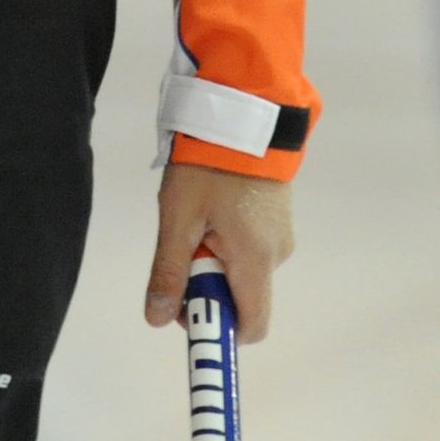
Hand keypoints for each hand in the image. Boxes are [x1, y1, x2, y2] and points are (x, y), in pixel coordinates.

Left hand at [144, 161, 293, 343]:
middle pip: (242, 297)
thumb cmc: (209, 166)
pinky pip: (252, 246)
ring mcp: (282, 233)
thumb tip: (158, 320)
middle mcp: (277, 254)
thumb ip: (168, 271)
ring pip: (244, 269)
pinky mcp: (278, 215)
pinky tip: (213, 206)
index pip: (252, 326)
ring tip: (196, 217)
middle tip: (183, 249)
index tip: (190, 308)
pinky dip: (229, 241)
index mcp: (256, 260)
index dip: (220, 329)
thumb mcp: (178, 218)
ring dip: (217, 259)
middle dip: (208, 287)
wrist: (245, 111)